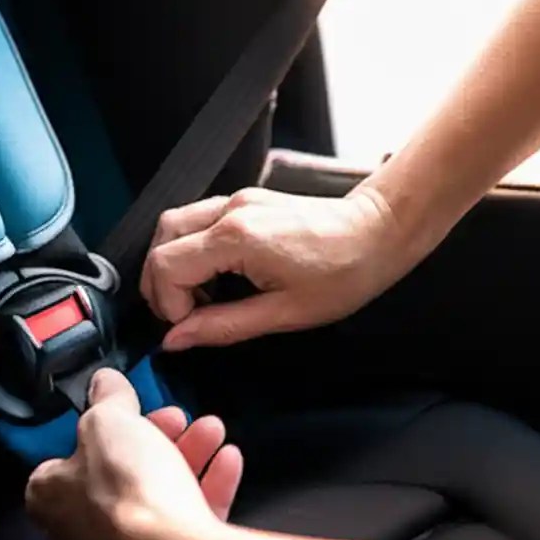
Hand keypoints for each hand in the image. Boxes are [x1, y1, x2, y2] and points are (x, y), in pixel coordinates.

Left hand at [25, 369, 242, 539]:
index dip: (96, 428)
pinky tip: (228, 459)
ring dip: (188, 453)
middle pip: (119, 472)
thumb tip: (103, 381)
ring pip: (157, 493)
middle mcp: (80, 530)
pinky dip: (209, 485)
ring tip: (211, 429)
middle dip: (153, 436)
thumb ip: (107, 398)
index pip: (63, 457)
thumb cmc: (125, 489)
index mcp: (50, 497)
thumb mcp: (108, 421)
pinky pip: (187, 518)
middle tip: (175, 416)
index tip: (126, 407)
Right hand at [141, 185, 407, 350]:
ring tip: (200, 297)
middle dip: (161, 285)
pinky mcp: (243, 201)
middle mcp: (230, 210)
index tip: (188, 327)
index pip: (166, 265)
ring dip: (172, 265)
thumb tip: (177, 339)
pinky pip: (195, 221)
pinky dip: (190, 250)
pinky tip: (214, 276)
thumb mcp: (284, 314)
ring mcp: (235, 200)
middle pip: (160, 242)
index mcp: (238, 238)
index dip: (167, 304)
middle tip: (186, 315)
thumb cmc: (345, 273)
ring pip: (172, 226)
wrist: (380, 232)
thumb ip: (222, 326)